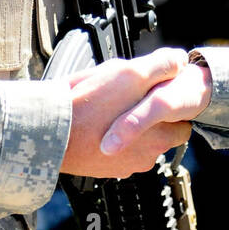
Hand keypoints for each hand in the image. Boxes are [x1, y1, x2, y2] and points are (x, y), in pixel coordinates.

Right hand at [60, 48, 193, 178]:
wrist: (47, 131)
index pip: (181, 124)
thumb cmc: (89, 104)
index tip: (155, 94)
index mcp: (160, 137)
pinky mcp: (103, 169)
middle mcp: (146, 157)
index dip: (169, 106)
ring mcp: (124, 166)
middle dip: (149, 117)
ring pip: (136, 142)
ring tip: (109, 108)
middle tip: (130, 98)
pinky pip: (115, 151)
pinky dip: (109, 138)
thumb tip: (179, 60)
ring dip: (128, 128)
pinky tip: (96, 121)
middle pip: (158, 133)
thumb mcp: (131, 73)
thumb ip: (161, 66)